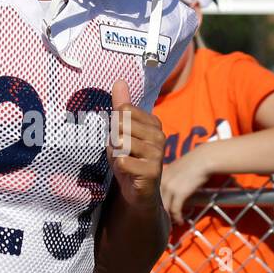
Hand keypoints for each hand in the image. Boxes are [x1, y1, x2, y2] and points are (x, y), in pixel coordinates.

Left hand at [107, 79, 166, 209]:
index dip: (115, 127)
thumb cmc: (129, 158)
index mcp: (154, 123)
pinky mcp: (152, 171)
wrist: (138, 192)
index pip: (123, 111)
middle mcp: (159, 136)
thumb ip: (121, 106)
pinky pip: (122, 161)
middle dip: (114, 141)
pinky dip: (119, 167)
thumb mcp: (122, 130)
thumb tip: (119, 80)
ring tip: (124, 162)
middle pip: (120, 125)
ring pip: (120, 142)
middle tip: (122, 153)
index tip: (123, 139)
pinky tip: (127, 173)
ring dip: (115, 154)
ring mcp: (157, 154)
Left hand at [159, 151, 211, 224]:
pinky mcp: (179, 193)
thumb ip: (171, 178)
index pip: (153, 194)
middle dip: (162, 213)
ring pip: (165, 208)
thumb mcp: (178, 168)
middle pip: (157, 202)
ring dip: (170, 218)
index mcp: (161, 175)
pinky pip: (175, 210)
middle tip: (167, 222)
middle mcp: (162, 181)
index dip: (158, 204)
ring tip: (174, 224)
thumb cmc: (195, 163)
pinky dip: (178, 218)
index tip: (162, 212)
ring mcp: (169, 187)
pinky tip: (181, 222)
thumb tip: (173, 189)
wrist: (205, 159)